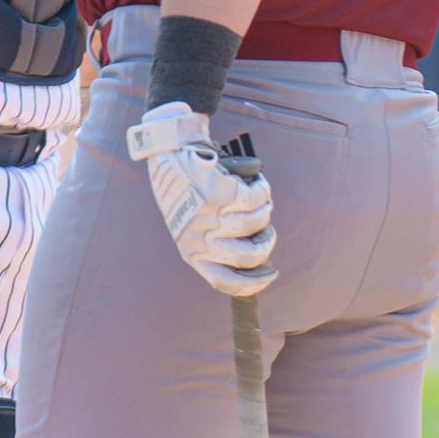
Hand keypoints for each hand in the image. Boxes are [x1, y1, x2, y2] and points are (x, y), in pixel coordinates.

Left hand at [125, 101, 277, 295]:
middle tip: (266, 232)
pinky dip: (262, 191)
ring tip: (259, 201)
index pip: (225, 282)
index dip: (253, 283)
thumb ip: (212, 246)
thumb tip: (252, 261)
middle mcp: (202, 238)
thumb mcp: (188, 227)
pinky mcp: (221, 193)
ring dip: (264, 211)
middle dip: (265, 244)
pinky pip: (256, 199)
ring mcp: (212, 215)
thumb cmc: (182, 191)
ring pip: (256, 223)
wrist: (168, 154)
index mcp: (191, 252)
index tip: (269, 275)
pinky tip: (258, 184)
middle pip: (249, 256)